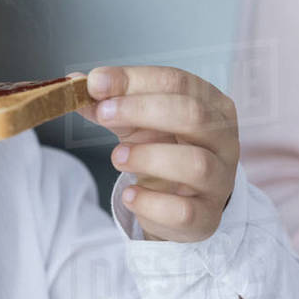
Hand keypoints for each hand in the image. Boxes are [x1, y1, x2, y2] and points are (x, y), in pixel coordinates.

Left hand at [69, 65, 238, 242]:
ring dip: (148, 157)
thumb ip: (109, 102)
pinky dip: (151, 203)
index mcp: (211, 104)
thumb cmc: (161, 147)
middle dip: (141, 110)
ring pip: (195, 163)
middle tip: (103, 114)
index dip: (133, 80)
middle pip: (192, 115)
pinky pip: (183, 211)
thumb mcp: (136, 120)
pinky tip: (130, 195)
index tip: (94, 84)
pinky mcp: (206, 217)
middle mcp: (224, 139)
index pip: (177, 81)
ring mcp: (220, 180)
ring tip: (117, 157)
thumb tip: (74, 83)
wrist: (179, 200)